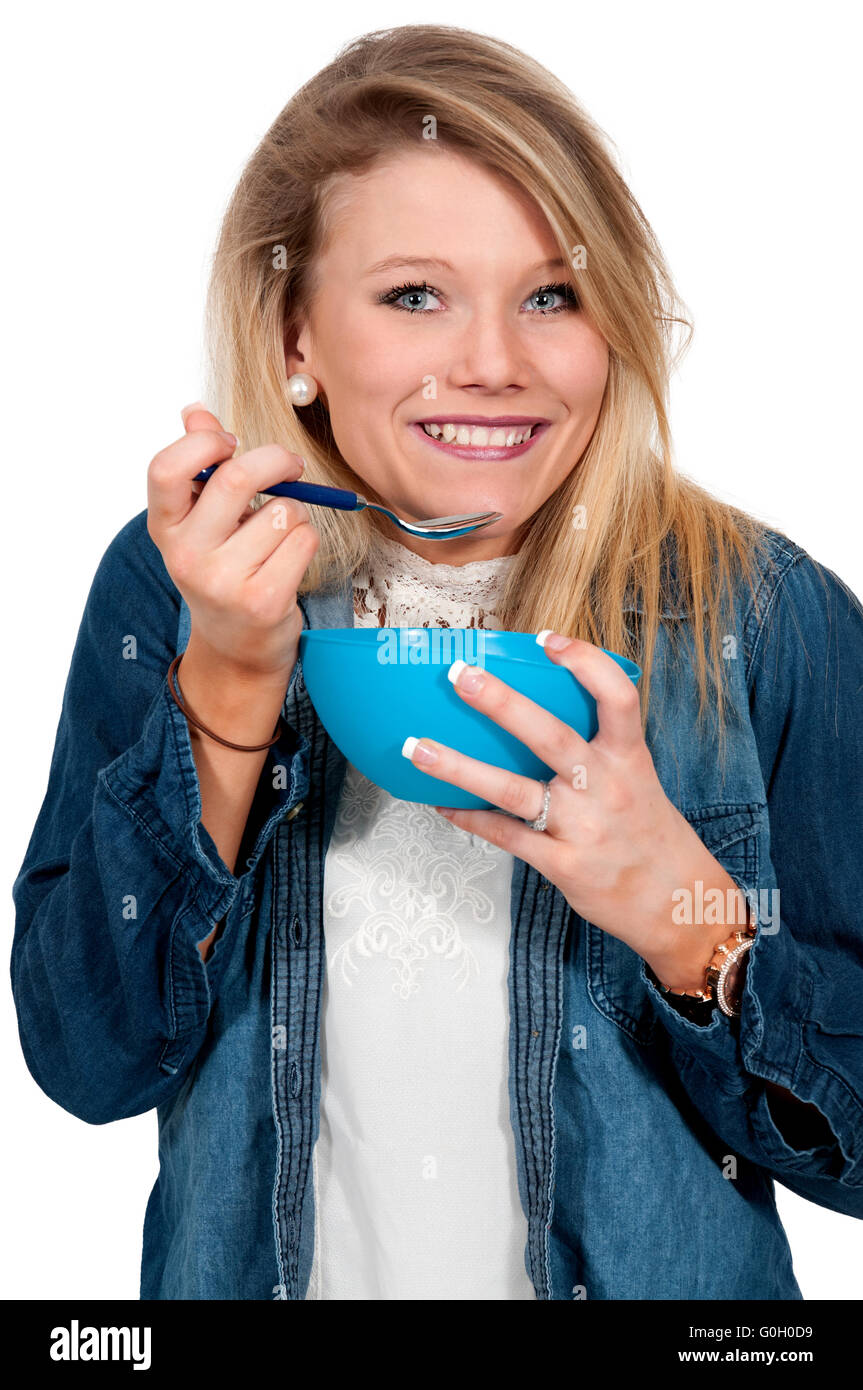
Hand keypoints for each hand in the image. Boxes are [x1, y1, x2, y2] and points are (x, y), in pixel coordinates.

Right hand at [147, 403, 318, 684]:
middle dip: (276, 460)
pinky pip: (304, 540)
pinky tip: (289, 559)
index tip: (231, 442)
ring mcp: (223, 582)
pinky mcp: (263, 602)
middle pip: (237, 478)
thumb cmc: (224, 569)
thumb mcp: (201, 521)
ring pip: (284, 510)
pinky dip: (306, 540)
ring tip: (279, 535)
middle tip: (291, 465)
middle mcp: (186, 555)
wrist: (237, 647)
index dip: (205, 443)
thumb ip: (200, 466)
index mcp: (166, 527)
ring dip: (295, 513)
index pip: (167, 468)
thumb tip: (195, 410)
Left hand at [402, 633, 739, 988]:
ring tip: (418, 747)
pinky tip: (442, 805)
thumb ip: (599, 747)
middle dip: (503, 703)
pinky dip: (470, 819)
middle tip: (462, 675)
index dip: (584, 663)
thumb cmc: (649, 833)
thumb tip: (539, 709)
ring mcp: (581, 828)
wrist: (679, 904)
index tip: (547, 640)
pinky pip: (506, 836)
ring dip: (460, 767)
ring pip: (513, 791)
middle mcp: (605, 788)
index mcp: (629, 758)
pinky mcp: (562, 865)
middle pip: (551, 736)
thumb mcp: (637, 779)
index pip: (616, 698)